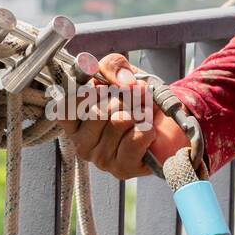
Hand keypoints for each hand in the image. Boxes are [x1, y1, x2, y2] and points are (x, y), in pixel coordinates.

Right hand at [55, 53, 188, 179]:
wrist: (168, 123)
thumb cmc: (138, 100)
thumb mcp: (122, 73)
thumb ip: (113, 66)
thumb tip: (123, 82)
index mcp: (74, 122)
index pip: (66, 107)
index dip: (88, 91)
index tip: (104, 87)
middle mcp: (81, 143)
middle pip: (96, 111)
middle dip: (122, 98)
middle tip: (133, 101)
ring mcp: (100, 159)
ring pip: (118, 121)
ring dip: (139, 111)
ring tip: (142, 115)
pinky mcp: (121, 169)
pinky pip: (135, 138)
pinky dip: (148, 127)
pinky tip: (149, 131)